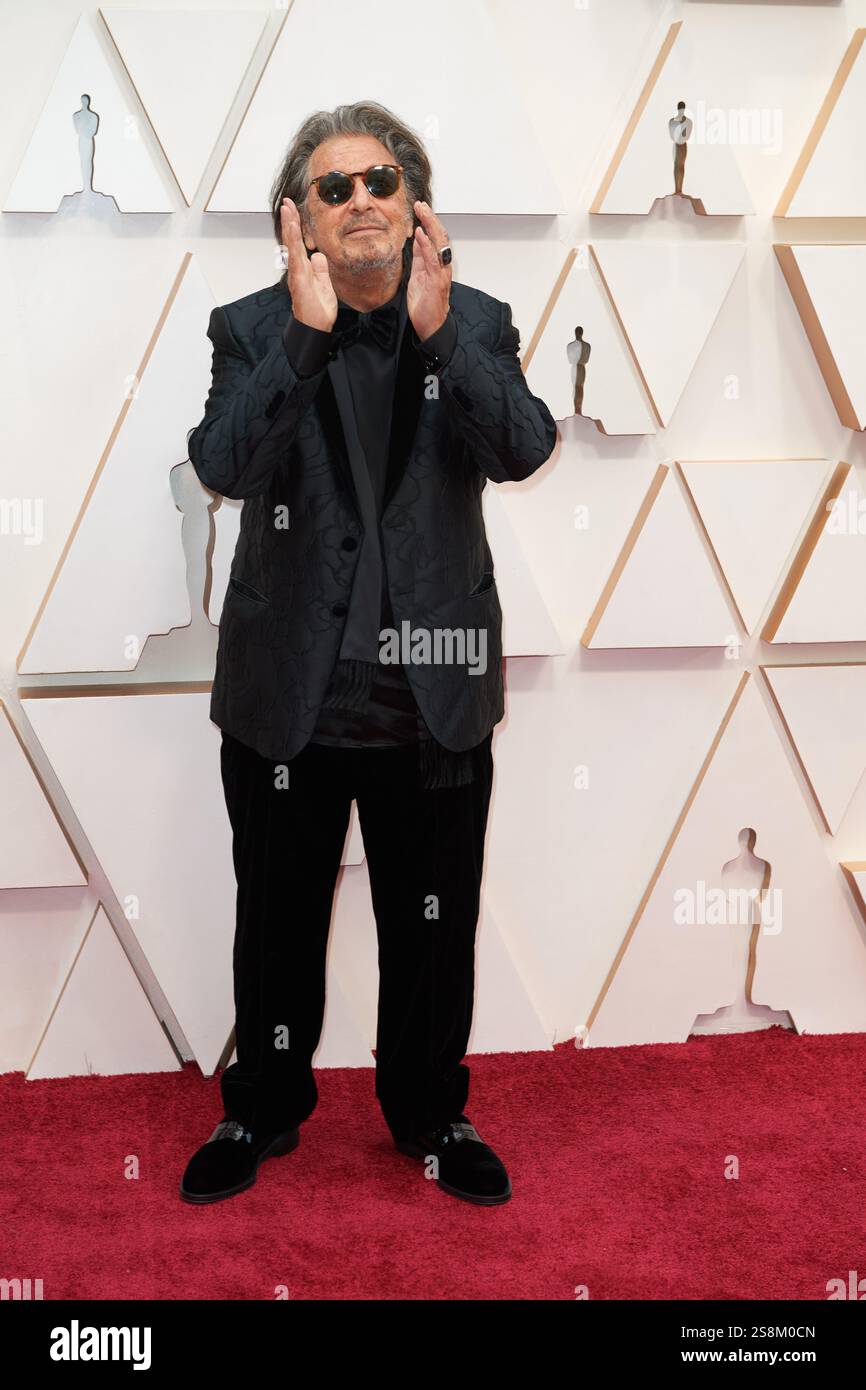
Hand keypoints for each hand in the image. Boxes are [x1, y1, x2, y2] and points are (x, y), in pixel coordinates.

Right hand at [280, 198, 337, 331]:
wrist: (317, 327)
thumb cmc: (319, 310)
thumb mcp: (324, 284)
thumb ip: (321, 269)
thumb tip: (319, 255)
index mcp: (304, 268)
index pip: (299, 243)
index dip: (297, 226)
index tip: (295, 210)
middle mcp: (297, 268)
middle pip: (292, 240)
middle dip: (290, 220)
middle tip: (287, 202)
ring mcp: (296, 273)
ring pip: (292, 244)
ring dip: (289, 225)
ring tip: (287, 208)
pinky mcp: (298, 279)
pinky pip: (295, 256)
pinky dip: (293, 241)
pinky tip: (291, 229)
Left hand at [407, 200, 451, 341]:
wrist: (430, 325)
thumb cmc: (425, 304)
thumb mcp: (418, 275)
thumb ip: (420, 257)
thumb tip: (417, 239)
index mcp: (437, 263)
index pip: (435, 236)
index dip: (428, 221)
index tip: (419, 207)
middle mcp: (442, 265)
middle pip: (440, 235)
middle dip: (430, 218)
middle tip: (420, 204)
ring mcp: (441, 272)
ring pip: (439, 243)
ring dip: (430, 225)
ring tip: (421, 211)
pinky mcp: (437, 282)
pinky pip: (432, 260)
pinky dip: (427, 245)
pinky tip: (420, 234)